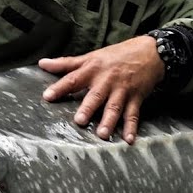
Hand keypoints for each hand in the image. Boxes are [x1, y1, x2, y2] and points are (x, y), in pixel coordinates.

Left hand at [38, 36, 164, 143]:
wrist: (150, 52)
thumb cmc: (116, 55)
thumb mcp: (90, 56)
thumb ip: (66, 63)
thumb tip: (42, 64)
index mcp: (92, 70)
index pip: (73, 79)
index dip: (60, 87)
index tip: (48, 96)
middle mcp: (106, 81)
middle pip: (95, 96)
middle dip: (88, 108)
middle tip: (79, 121)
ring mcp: (122, 90)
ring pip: (114, 107)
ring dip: (109, 121)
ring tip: (102, 134)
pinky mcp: (136, 98)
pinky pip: (133, 114)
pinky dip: (131, 128)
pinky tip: (128, 140)